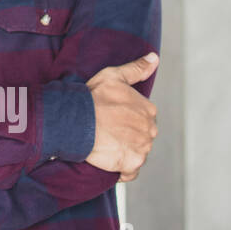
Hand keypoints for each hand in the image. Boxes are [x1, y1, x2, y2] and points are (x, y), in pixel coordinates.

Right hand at [85, 52, 159, 179]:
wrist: (75, 121)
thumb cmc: (92, 97)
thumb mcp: (113, 76)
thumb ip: (136, 68)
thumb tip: (155, 58)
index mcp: (148, 110)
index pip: (143, 117)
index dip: (125, 117)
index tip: (110, 116)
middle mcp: (150, 129)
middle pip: (141, 135)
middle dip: (127, 134)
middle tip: (106, 131)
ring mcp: (142, 148)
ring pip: (137, 152)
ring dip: (124, 150)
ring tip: (105, 144)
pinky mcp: (132, 164)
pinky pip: (131, 171)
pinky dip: (123, 169)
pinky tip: (110, 160)